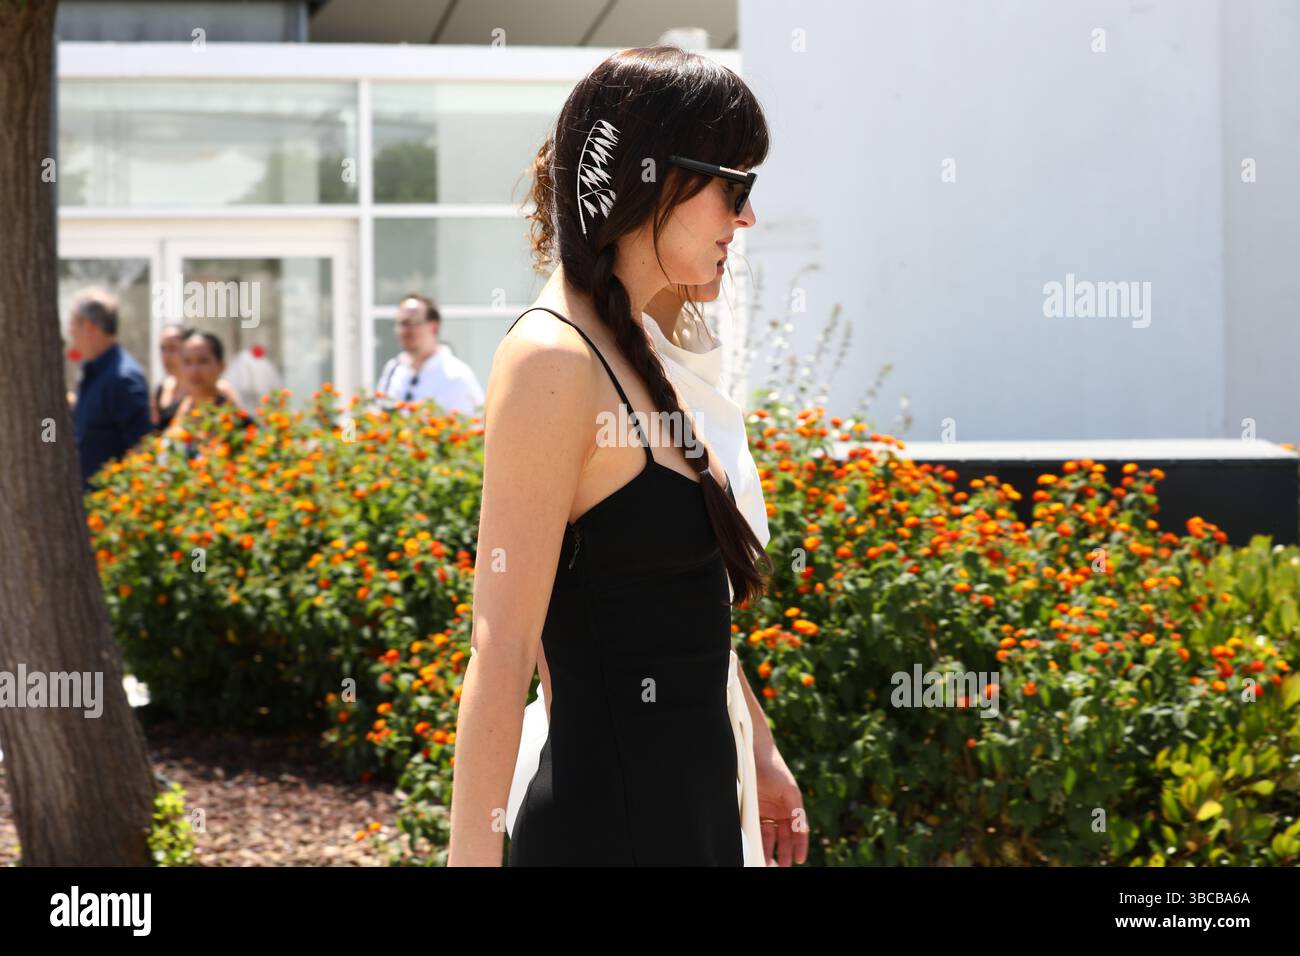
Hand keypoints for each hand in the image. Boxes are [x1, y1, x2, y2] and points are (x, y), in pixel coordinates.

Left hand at [753, 747, 808, 865]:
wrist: (754, 754)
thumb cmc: (775, 770)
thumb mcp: (789, 791)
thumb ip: (796, 812)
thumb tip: (803, 831)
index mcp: (792, 807)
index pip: (798, 832)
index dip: (800, 846)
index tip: (800, 859)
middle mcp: (780, 812)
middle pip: (783, 837)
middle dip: (783, 852)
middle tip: (781, 866)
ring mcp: (765, 811)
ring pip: (768, 836)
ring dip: (768, 849)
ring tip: (767, 862)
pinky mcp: (752, 810)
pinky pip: (755, 828)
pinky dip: (757, 839)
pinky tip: (755, 849)